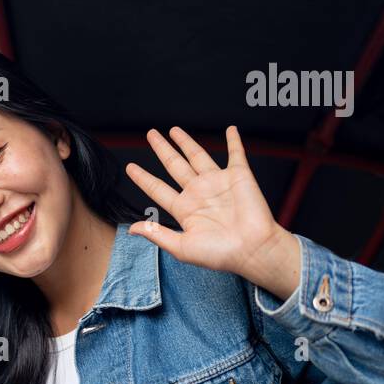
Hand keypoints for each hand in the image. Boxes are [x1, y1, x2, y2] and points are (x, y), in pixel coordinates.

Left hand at [124, 126, 300, 297]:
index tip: (130, 167)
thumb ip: (156, 234)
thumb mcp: (181, 247)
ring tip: (174, 130)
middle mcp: (199, 192)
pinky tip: (230, 130)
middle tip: (151, 134)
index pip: (157, 188)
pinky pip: (236, 154)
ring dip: (186, 142)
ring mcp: (217, 182)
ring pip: (197, 155)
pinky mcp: (239, 176)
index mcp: (184, 209)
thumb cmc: (220, 253)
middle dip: (162, 149)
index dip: (143, 178)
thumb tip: (131, 229)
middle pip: (174, 165)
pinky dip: (234, 141)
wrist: (254, 250)